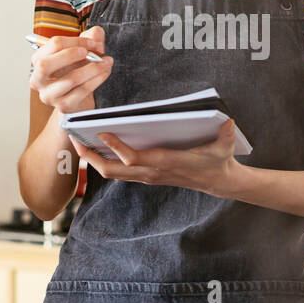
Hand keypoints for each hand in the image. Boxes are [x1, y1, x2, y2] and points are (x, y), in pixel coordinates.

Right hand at [29, 26, 112, 114]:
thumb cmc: (76, 70)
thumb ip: (91, 37)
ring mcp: (50, 95)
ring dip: (93, 68)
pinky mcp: (64, 106)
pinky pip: (82, 91)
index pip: (53, 45)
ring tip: (107, 62)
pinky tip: (105, 72)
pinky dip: (97, 80)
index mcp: (39, 60)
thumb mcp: (83, 49)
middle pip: (45, 65)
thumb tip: (96, 38)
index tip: (93, 43)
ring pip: (70, 79)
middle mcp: (38, 79)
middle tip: (90, 52)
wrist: (79, 98)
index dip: (76, 40)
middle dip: (70, 55)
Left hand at [72, 119, 246, 196]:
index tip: (102, 132)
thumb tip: (229, 121)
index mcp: (166, 163)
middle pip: (113, 170)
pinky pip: (119, 171)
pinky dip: (104, 161)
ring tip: (79, 142)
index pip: (134, 159)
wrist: (219, 182)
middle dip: (91, 157)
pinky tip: (96, 148)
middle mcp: (152, 173)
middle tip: (74, 139)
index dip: (117, 148)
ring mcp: (148, 176)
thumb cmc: (219, 161)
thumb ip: (226, 134)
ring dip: (93, 160)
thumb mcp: (225, 147)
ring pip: (113, 173)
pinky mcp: (147, 176)